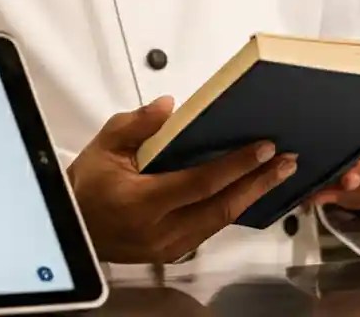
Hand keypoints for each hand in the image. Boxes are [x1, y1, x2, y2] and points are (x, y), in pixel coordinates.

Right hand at [67, 96, 297, 263]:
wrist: (74, 227)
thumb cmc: (88, 186)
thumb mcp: (104, 146)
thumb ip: (136, 124)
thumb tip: (169, 106)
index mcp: (141, 203)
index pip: (200, 183)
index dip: (235, 165)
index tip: (262, 148)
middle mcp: (159, 230)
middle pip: (221, 207)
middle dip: (258, 182)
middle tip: (285, 161)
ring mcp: (169, 246)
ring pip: (220, 220)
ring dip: (252, 195)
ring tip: (277, 173)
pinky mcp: (173, 252)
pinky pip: (211, 227)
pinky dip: (233, 207)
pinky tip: (249, 190)